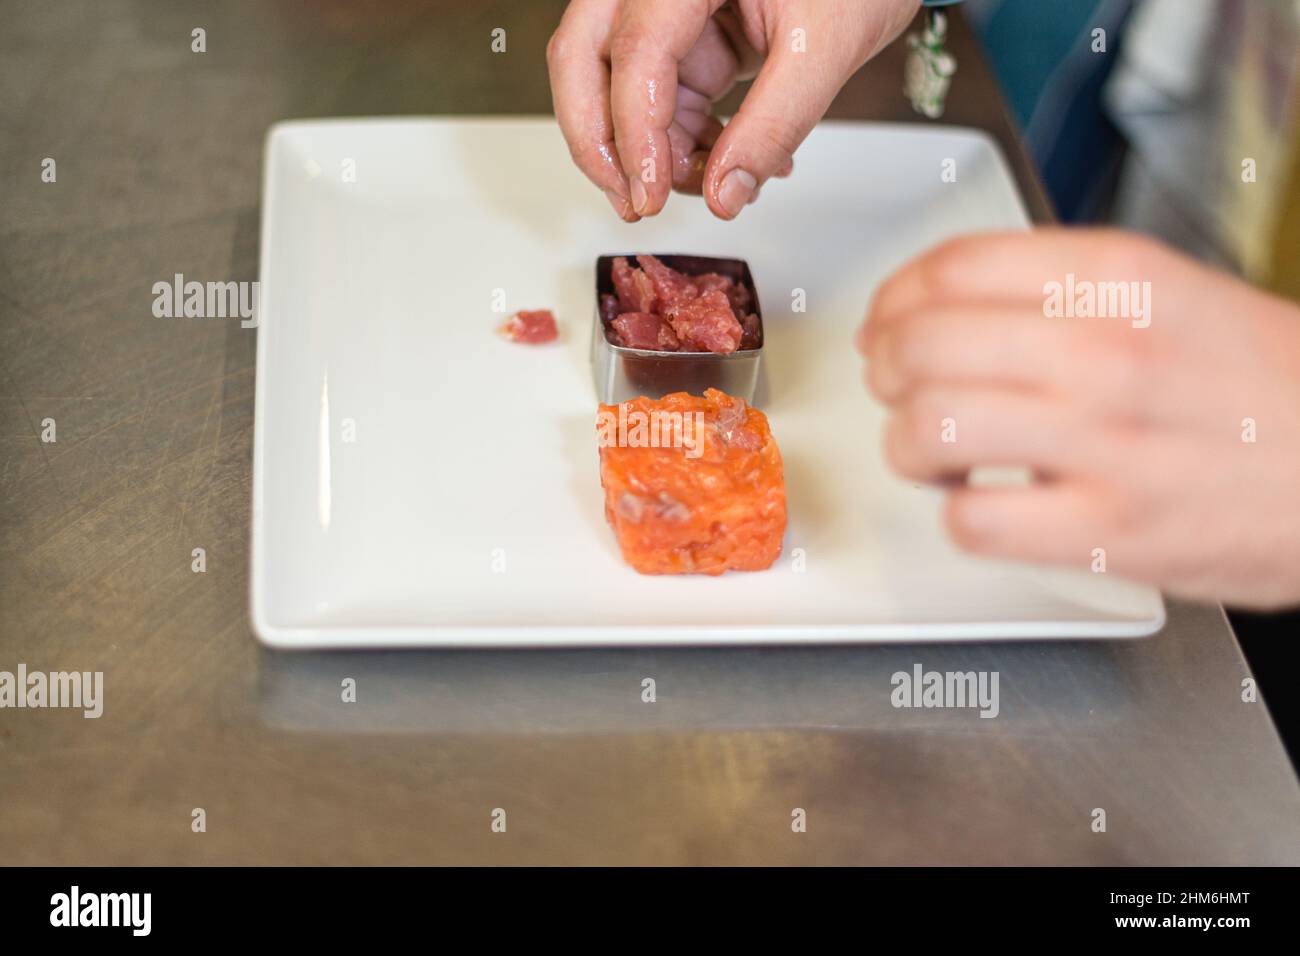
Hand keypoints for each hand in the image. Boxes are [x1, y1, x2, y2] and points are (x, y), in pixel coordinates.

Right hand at [546, 0, 919, 220]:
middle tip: (634, 202)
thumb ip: (774, 125)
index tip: (649, 197)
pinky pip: (657, 99)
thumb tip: (724, 195)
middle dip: (602, 143)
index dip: (636, 136)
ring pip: (612, 87)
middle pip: (583, 59)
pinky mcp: (682, 38)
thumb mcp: (826, 47)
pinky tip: (725, 163)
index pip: (635, 54)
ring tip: (711, 184)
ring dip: (648, 152)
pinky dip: (679, 143)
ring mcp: (663, 9)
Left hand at [857, 228, 1299, 609]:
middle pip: (921, 345)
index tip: (887, 320)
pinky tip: (982, 501)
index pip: (952, 268)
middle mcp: (1105, 351)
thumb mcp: (1175, 294)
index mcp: (1120, 278)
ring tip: (935, 450)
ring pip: (928, 427)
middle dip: (885, 370)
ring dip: (908, 444)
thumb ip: (1064, 288)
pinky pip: (972, 519)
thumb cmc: (1268, 387)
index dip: (894, 299)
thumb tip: (948, 303)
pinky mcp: (1108, 529)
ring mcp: (1105, 443)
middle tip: (896, 386)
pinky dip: (957, 513)